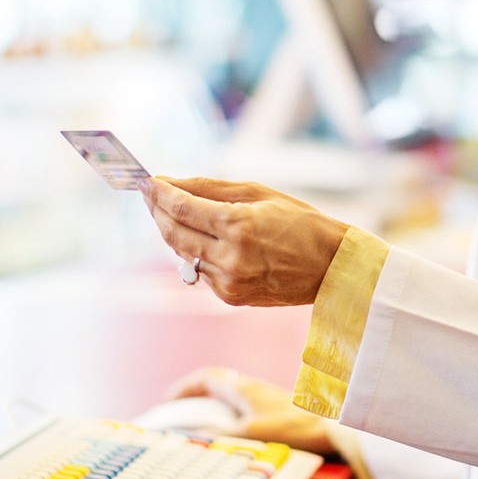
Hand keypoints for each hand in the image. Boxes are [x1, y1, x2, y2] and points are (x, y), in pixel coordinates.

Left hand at [139, 176, 348, 306]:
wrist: (331, 267)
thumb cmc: (300, 222)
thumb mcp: (258, 193)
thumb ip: (211, 188)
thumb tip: (172, 183)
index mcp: (238, 226)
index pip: (181, 208)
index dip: (159, 193)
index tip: (146, 181)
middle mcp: (229, 257)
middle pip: (173, 233)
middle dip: (157, 211)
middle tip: (150, 194)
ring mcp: (228, 281)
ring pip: (182, 254)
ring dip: (172, 231)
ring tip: (171, 211)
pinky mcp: (230, 297)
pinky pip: (200, 270)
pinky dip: (194, 252)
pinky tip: (202, 238)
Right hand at [165, 366, 333, 454]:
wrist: (331, 427)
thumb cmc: (293, 428)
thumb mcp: (250, 434)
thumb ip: (220, 435)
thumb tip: (191, 435)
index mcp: (242, 388)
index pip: (205, 378)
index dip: (184, 388)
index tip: (168, 402)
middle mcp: (251, 386)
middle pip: (216, 382)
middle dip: (194, 394)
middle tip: (179, 412)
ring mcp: (264, 395)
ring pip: (230, 392)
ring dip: (212, 403)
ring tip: (199, 423)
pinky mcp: (274, 406)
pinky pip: (242, 402)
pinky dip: (227, 411)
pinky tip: (230, 431)